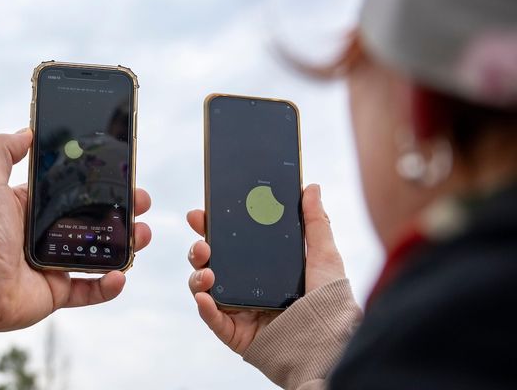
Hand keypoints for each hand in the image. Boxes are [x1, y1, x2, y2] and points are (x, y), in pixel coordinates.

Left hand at [0, 129, 152, 331]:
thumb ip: (2, 150)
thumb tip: (25, 130)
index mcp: (30, 210)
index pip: (71, 193)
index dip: (97, 185)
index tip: (121, 175)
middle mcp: (43, 236)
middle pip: (92, 222)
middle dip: (120, 212)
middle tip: (141, 203)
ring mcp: (52, 265)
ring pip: (99, 254)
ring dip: (125, 245)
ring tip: (142, 234)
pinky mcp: (57, 292)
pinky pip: (90, 290)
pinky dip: (109, 285)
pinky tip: (120, 274)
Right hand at [185, 184, 345, 353]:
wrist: (330, 341)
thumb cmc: (329, 300)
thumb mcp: (324, 255)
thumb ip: (315, 221)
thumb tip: (311, 186)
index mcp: (259, 266)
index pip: (228, 242)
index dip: (211, 227)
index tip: (201, 213)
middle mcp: (244, 285)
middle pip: (209, 262)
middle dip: (198, 248)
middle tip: (202, 242)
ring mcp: (237, 308)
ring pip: (203, 287)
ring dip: (197, 275)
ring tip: (208, 271)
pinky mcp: (235, 332)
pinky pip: (212, 319)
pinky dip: (204, 307)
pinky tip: (204, 297)